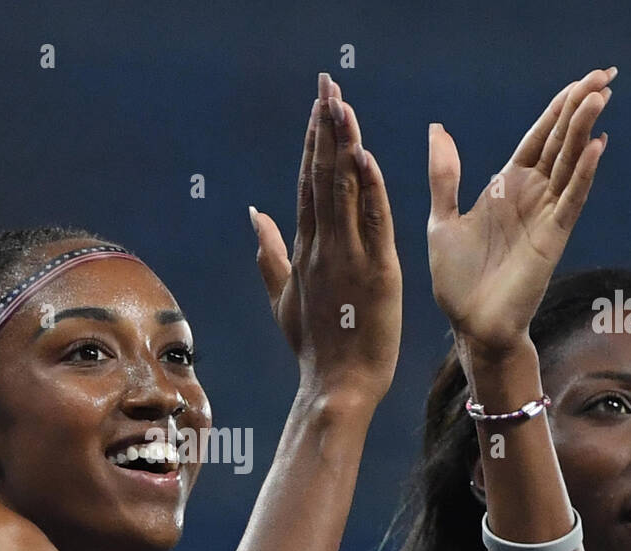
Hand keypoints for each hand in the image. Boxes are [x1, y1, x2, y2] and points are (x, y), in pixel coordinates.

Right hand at [249, 73, 401, 405]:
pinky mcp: (376, 272)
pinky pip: (371, 223)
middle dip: (325, 128)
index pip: (308, 185)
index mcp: (305, 251)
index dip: (312, 143)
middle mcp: (322, 247)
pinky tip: (363, 156)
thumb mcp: (283, 299)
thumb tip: (254, 214)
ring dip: (343, 145)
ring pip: (343, 191)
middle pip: (321, 176)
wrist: (334, 386)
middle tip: (327, 84)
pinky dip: (368, 189)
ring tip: (341, 104)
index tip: (317, 106)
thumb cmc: (314, 347)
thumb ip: (269, 254)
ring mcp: (346, 258)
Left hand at [427, 67, 615, 355]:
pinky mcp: (551, 239)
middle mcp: (530, 197)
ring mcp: (544, 216)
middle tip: (604, 74)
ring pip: (568, 163)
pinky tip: (595, 147)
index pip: (538, 138)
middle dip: (579, 108)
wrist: (471, 325)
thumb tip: (438, 129)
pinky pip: (570, 200)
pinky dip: (582, 174)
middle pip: (559, 142)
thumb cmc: (458, 281)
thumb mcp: (443, 220)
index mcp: (506, 188)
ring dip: (583, 131)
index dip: (557, 109)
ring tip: (599, 96)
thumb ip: (445, 176)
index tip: (580, 81)